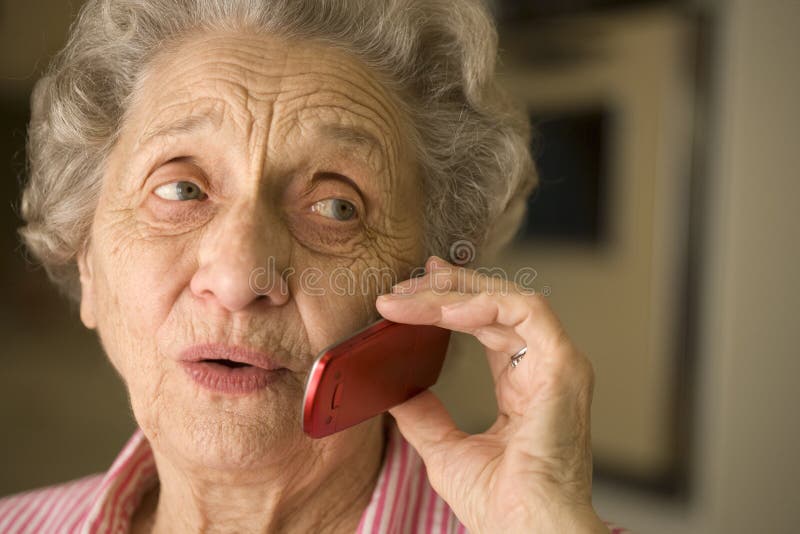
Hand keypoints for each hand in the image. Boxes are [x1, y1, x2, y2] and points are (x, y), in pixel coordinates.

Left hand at [376, 256, 606, 533]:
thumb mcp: (445, 450)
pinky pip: (526, 311)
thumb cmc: (500, 505)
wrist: (526, 531)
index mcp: (523, 386)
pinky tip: (443, 310)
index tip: (414, 289)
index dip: (453, 300)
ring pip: (509, 299)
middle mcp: (543, 369)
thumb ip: (424, 415)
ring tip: (411, 295)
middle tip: (404, 284)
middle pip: (496, 306)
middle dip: (447, 288)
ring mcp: (557, 365)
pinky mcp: (563, 365)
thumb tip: (396, 392)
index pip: (488, 325)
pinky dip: (484, 303)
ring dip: (456, 292)